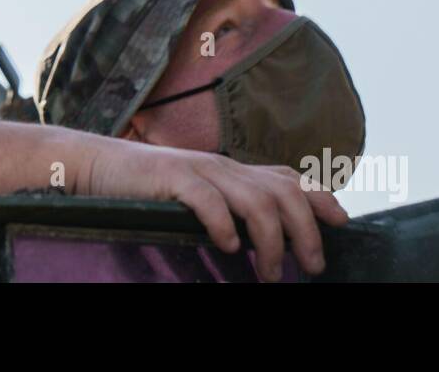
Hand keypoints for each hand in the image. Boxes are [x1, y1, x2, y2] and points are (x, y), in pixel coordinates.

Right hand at [82, 140, 348, 281]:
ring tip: (272, 272)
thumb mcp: (197, 195)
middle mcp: (224, 166)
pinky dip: (223, 223)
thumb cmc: (146, 190)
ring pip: (255, 199)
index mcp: (232, 170)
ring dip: (271, 240)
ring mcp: (199, 169)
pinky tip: (228, 246)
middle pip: (283, 192)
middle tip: (313, 265)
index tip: (342, 222)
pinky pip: (207, 198)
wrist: (96, 166)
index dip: (320, 196)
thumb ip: (228, 207)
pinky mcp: (172, 177)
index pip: (288, 177)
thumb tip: (259, 239)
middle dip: (306, 229)